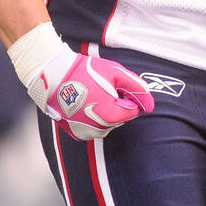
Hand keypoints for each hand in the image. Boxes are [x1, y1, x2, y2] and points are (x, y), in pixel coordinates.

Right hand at [32, 48, 153, 140]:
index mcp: (111, 117)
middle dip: (116, 104)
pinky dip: (91, 117)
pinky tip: (83, 102)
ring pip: (106, 124)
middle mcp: (99, 130)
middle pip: (119, 118)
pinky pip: (91, 127)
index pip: (133, 110)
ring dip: (104, 111)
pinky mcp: (74, 133)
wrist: (54, 75)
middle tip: (102, 88)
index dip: (126, 96)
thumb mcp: (116, 73)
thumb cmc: (85, 72)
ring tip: (91, 94)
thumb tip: (151, 104)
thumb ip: (137, 88)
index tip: (114, 86)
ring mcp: (85, 133)